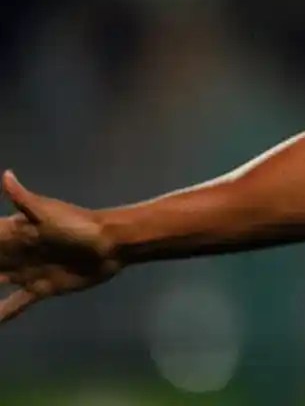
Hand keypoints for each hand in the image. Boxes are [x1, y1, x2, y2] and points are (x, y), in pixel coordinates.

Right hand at [0, 171, 121, 323]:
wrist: (110, 244)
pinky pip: (15, 304)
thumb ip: (22, 199)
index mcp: (14, 232)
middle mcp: (14, 253)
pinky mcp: (40, 288)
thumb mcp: (47, 212)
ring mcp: (26, 272)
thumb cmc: (78, 224)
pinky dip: (2, 314)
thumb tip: (6, 175)